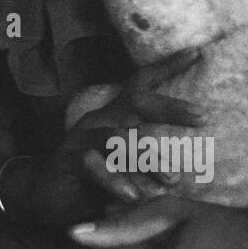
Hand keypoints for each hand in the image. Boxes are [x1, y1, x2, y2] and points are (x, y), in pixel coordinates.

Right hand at [16, 50, 204, 223]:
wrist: (46, 195)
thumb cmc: (95, 180)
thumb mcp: (125, 165)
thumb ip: (148, 161)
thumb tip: (191, 169)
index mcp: (115, 115)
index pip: (141, 84)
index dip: (166, 67)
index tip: (196, 53)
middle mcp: (99, 120)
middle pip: (135, 102)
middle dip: (168, 107)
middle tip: (201, 117)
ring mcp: (82, 138)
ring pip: (117, 136)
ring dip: (147, 157)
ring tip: (172, 180)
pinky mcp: (68, 160)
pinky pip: (93, 165)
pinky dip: (114, 180)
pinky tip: (133, 196)